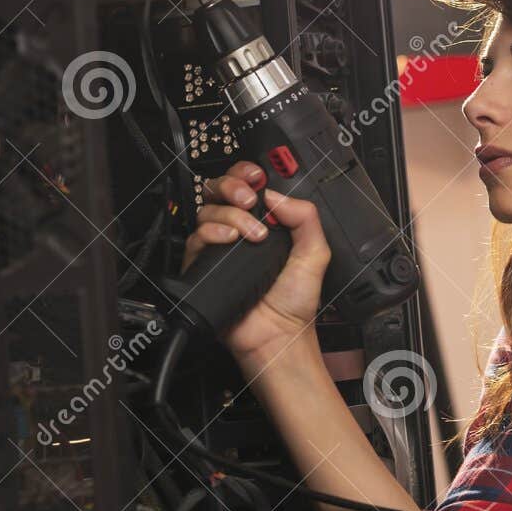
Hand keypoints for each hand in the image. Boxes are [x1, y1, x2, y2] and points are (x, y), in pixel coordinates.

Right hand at [180, 160, 330, 360]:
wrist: (278, 335)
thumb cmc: (294, 302)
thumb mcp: (315, 253)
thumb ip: (305, 217)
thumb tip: (276, 194)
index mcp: (267, 224)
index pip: (248, 187)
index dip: (247, 175)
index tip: (257, 177)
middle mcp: (241, 231)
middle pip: (221, 190)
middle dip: (233, 185)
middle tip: (249, 199)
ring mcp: (221, 247)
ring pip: (209, 210)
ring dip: (231, 214)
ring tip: (252, 234)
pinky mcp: (204, 265)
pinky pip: (196, 237)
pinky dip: (212, 231)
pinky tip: (231, 239)